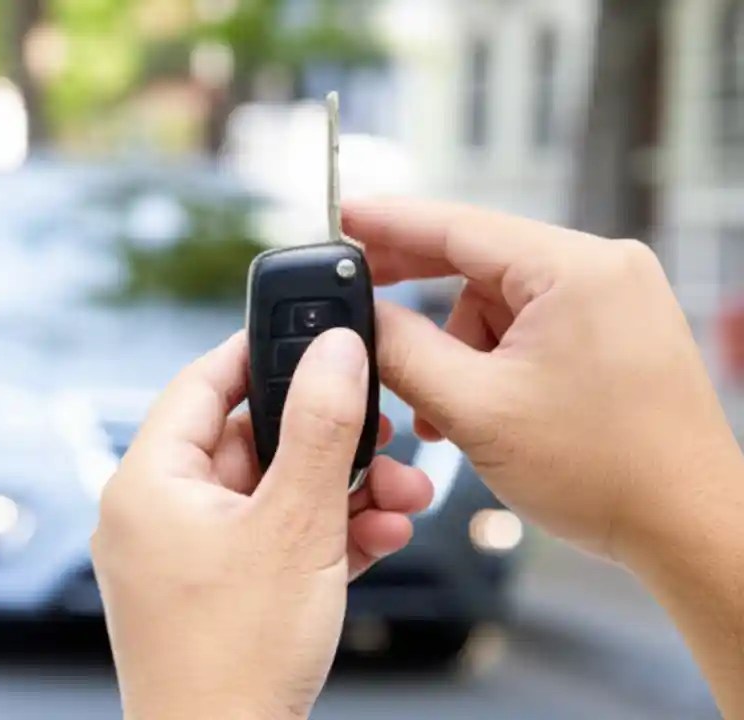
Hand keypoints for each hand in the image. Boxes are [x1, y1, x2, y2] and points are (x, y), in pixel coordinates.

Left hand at [92, 329, 432, 719]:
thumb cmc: (238, 657)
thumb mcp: (296, 526)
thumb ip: (320, 429)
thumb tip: (335, 349)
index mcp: (148, 483)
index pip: (202, 383)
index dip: (260, 351)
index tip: (315, 334)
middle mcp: (153, 513)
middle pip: (247, 440)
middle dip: (328, 443)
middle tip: (385, 435)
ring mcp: (179, 556)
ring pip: (266, 493)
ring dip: (336, 491)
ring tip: (400, 500)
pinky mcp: (208, 592)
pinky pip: (264, 539)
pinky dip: (316, 534)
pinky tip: (375, 537)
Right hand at [344, 198, 738, 558]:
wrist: (688, 529)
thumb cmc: (607, 473)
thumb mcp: (475, 410)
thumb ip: (404, 353)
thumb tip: (361, 322)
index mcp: (576, 270)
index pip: (459, 226)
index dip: (389, 223)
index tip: (343, 216)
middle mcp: (605, 270)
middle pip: (480, 260)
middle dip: (418, 293)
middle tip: (360, 297)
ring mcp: (616, 300)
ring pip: (500, 302)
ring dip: (459, 350)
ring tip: (446, 412)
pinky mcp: (617, 332)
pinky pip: (532, 326)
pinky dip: (493, 361)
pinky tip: (477, 407)